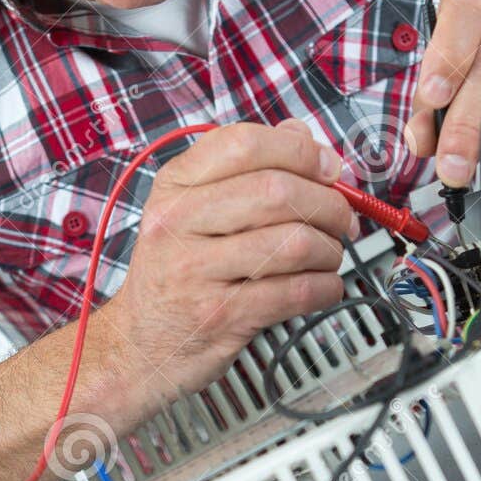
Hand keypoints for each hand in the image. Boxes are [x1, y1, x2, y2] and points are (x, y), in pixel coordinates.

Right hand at [105, 118, 357, 404]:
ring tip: (328, 256)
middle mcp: (179, 222)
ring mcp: (196, 270)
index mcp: (175, 186)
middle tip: (341, 219)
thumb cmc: (174, 273)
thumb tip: (303, 137)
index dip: (301, 151)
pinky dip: (327, 287)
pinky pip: (297, 292)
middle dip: (329, 204)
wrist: (139, 343)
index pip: (244, 144)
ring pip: (294, 243)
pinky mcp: (221, 316)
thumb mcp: (191, 209)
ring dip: (330, 250)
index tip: (328, 169)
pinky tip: (323, 286)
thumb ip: (246, 168)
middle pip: (277, 191)